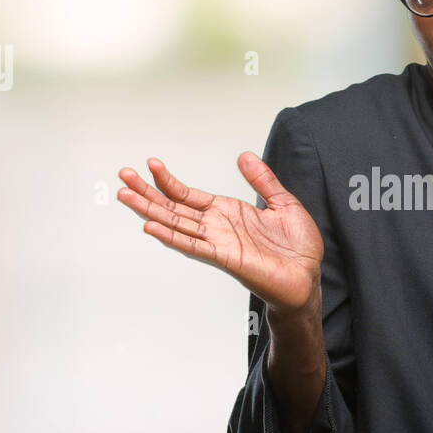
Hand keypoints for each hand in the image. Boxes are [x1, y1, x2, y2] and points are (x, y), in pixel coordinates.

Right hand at [117, 153, 324, 314]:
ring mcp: (218, 242)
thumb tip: (245, 156)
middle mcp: (217, 227)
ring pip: (176, 224)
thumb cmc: (298, 247)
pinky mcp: (225, 257)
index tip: (150, 165)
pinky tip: (151, 226)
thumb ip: (262, 180)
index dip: (169, 181)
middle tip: (123, 176)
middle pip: (174, 207)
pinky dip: (171, 236)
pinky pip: (193, 245)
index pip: (189, 195)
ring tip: (126, 195)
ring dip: (150, 210)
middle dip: (147, 192)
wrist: (309, 276)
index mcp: (228, 212)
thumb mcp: (283, 202)